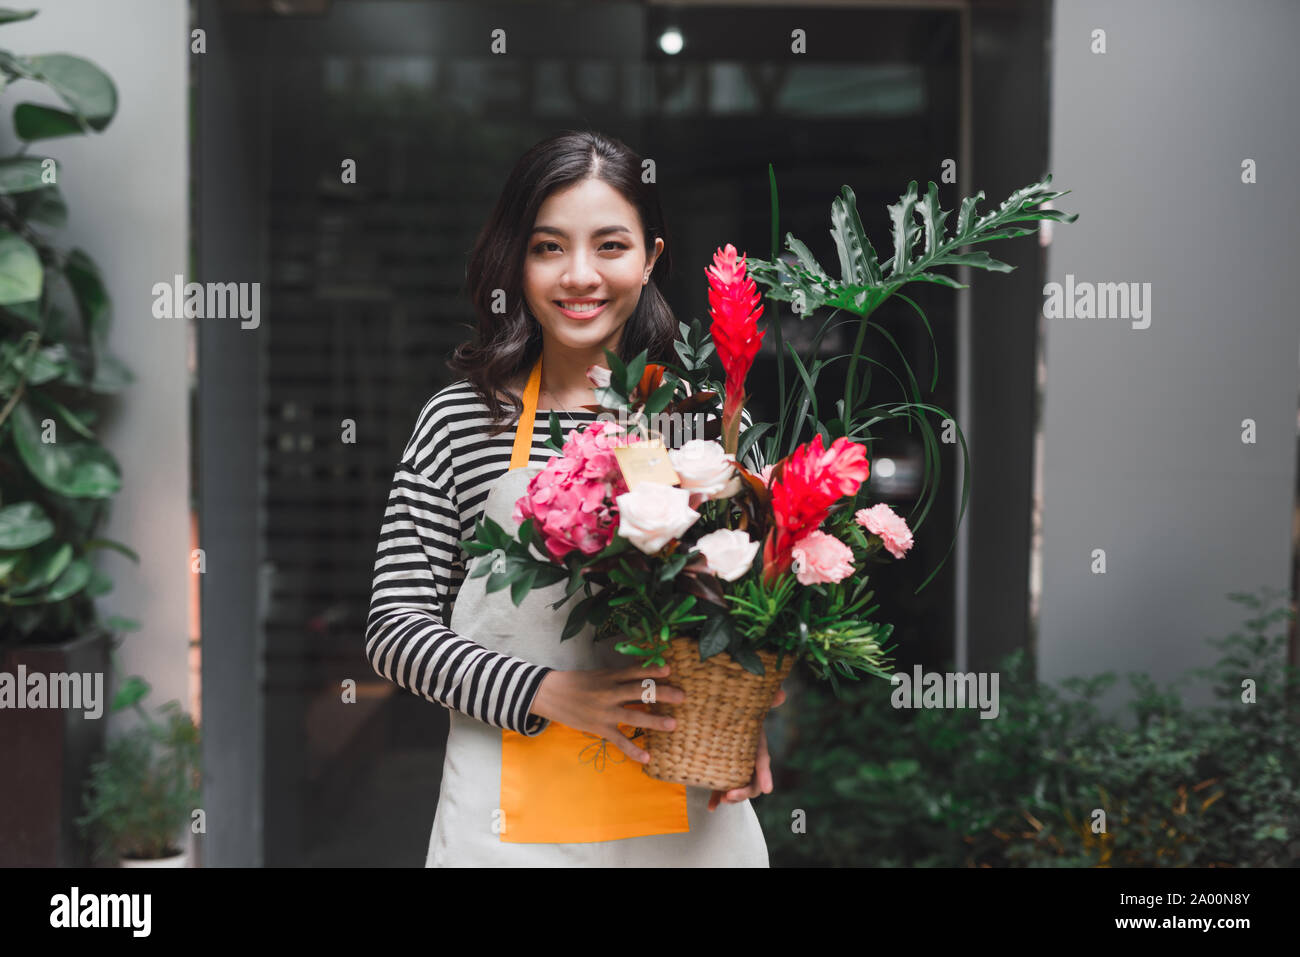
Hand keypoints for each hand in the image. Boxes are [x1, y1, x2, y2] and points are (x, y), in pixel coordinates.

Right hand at [529, 662, 684, 763]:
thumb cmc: (576, 682)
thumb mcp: (598, 674)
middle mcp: (609, 692)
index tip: (670, 669)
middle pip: (638, 691)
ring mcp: (604, 712)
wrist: (550, 694)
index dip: (652, 670)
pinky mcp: (599, 728)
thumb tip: (643, 674)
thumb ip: (619, 675)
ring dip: (654, 721)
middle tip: (682, 697)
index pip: (634, 672)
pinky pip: (619, 740)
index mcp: (610, 676)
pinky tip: (647, 757)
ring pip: (633, 716)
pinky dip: (633, 750)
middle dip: (661, 693)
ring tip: (672, 724)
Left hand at [708, 685, 786, 810]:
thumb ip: (765, 699)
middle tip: (731, 796)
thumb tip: (782, 694)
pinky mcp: (720, 771)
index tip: (768, 789)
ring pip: (737, 788)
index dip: (765, 775)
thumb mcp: (749, 703)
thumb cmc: (740, 708)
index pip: (762, 762)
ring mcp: (734, 768)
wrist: (722, 714)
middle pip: (751, 782)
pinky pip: (720, 788)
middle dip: (744, 792)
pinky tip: (710, 808)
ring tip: (721, 800)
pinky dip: (715, 798)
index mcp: (755, 745)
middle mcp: (747, 760)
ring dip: (731, 797)